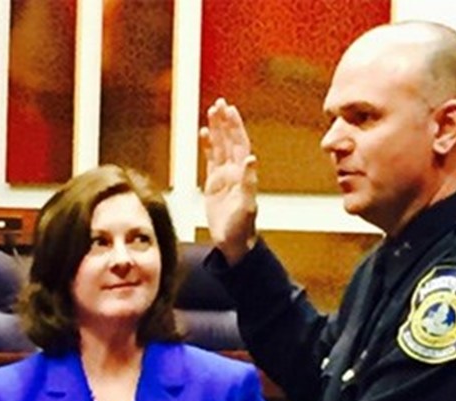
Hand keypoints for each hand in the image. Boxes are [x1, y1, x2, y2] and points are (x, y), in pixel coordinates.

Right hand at [201, 97, 258, 264]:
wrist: (233, 241)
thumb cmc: (241, 226)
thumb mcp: (246, 205)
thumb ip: (248, 181)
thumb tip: (251, 159)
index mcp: (243, 173)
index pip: (239, 143)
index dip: (235, 127)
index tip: (229, 110)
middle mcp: (235, 171)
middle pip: (229, 140)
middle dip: (225, 122)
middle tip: (219, 103)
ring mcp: (224, 175)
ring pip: (220, 146)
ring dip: (217, 129)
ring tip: (211, 112)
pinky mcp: (214, 183)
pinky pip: (210, 159)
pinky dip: (208, 146)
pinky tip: (204, 134)